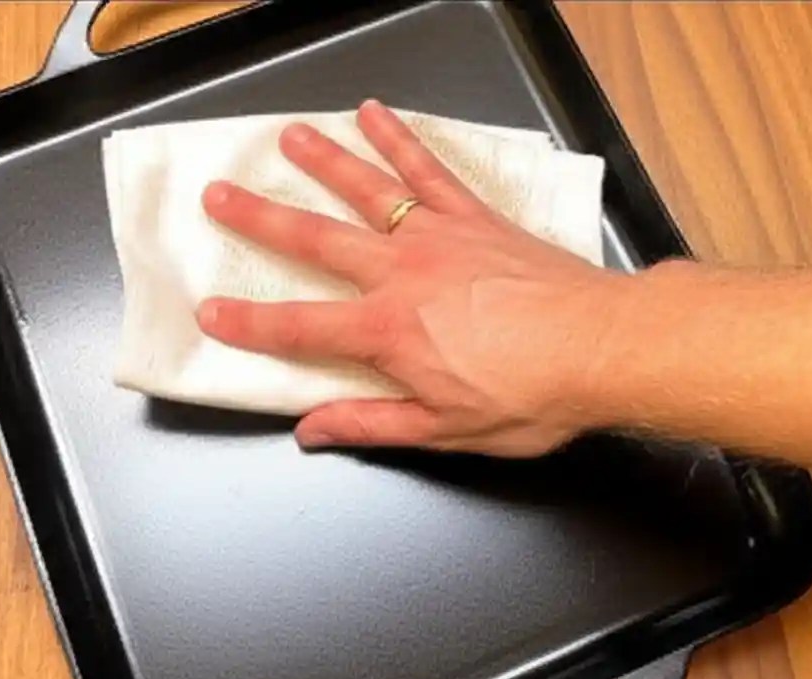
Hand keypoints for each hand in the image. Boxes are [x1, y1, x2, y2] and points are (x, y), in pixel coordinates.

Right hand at [196, 100, 640, 456]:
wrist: (603, 347)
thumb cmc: (531, 395)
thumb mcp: (443, 430)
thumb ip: (370, 424)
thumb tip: (312, 432)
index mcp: (387, 332)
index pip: (298, 327)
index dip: (247, 324)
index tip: (208, 312)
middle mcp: (401, 273)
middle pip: (315, 239)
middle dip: (260, 217)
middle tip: (218, 194)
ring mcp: (437, 236)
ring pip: (366, 190)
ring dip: (323, 161)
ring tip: (288, 137)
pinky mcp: (474, 217)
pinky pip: (429, 170)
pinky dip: (401, 139)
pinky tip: (376, 114)